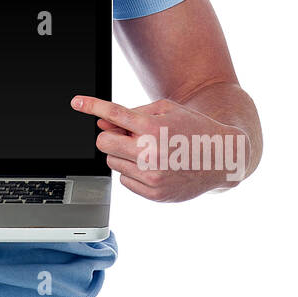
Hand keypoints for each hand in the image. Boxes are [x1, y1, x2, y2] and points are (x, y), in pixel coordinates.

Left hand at [70, 95, 250, 202]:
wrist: (222, 158)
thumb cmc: (193, 129)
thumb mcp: (166, 110)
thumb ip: (131, 113)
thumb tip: (101, 122)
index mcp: (153, 128)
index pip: (114, 114)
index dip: (91, 106)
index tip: (75, 102)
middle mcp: (150, 153)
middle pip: (104, 143)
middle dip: (109, 136)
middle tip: (126, 135)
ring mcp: (152, 176)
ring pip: (113, 162)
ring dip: (122, 154)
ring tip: (147, 151)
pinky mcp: (154, 194)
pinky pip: (125, 180)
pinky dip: (133, 172)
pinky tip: (154, 166)